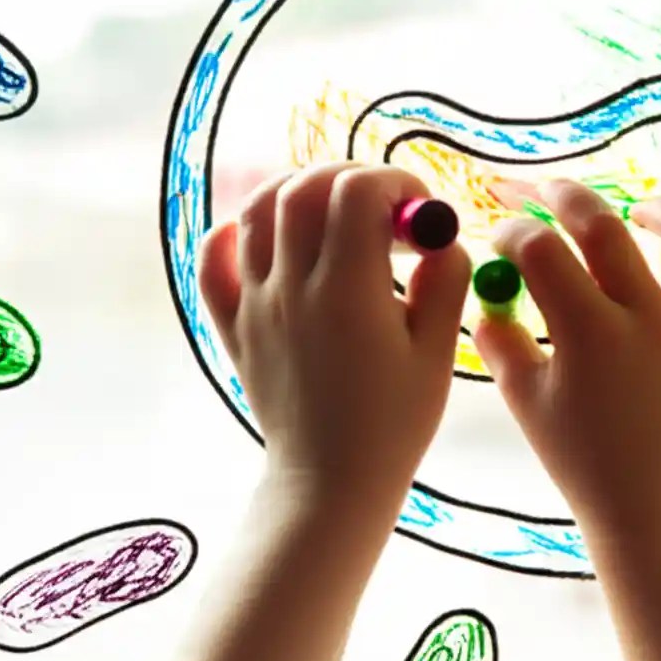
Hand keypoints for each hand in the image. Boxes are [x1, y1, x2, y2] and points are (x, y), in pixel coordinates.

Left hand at [197, 163, 470, 503]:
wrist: (330, 481)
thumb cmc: (393, 423)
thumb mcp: (437, 355)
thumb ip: (445, 284)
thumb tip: (441, 236)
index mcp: (347, 292)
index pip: (356, 192)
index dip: (395, 183)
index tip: (421, 211)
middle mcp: (291, 287)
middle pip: (303, 189)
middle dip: (349, 178)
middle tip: (384, 209)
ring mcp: (254, 304)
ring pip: (257, 211)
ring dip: (298, 192)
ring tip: (334, 212)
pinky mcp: (233, 326)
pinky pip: (214, 260)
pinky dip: (235, 232)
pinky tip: (266, 237)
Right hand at [473, 179, 660, 534]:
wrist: (658, 512)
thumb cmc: (586, 464)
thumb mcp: (527, 405)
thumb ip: (500, 343)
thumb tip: (488, 297)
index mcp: (588, 334)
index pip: (540, 251)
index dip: (514, 233)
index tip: (505, 235)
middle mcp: (647, 319)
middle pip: (604, 226)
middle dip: (566, 196)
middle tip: (549, 192)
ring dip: (658, 208)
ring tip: (637, 211)